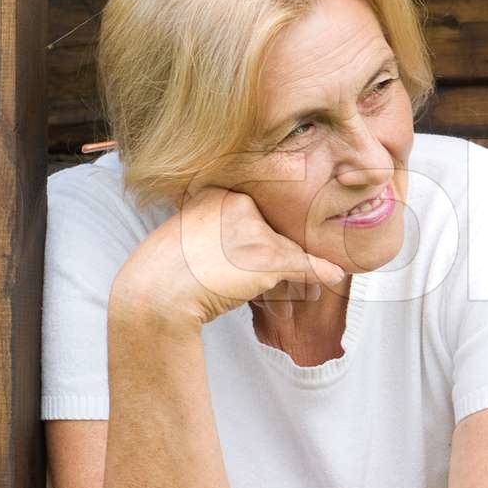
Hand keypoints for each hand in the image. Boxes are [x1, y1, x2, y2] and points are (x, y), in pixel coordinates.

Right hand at [111, 186, 344, 328]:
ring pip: (286, 250)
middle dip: (270, 257)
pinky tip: (333, 274)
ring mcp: (255, 231)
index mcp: (219, 191)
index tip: (247, 253)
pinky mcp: (268, 258)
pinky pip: (304, 265)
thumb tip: (242, 238)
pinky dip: (319, 271)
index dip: (256, 238)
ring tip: (264, 292)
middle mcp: (239, 204)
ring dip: (284, 274)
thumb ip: (216, 225)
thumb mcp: (187, 233)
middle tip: (251, 277)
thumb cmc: (166, 272)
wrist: (154, 296)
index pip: (254, 212)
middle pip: (273, 230)